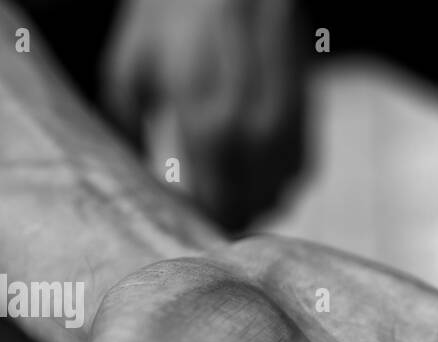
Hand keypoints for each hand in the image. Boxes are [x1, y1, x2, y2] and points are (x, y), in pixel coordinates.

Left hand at [102, 0, 305, 228]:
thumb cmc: (169, 12)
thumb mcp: (130, 70)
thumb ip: (132, 137)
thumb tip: (134, 183)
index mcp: (212, 129)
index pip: (213, 211)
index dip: (194, 224)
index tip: (173, 220)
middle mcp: (259, 135)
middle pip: (249, 212)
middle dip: (221, 219)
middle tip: (193, 213)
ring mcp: (288, 126)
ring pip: (279, 196)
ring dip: (252, 203)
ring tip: (221, 194)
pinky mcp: (306, 113)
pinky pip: (298, 171)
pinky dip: (275, 180)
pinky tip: (248, 168)